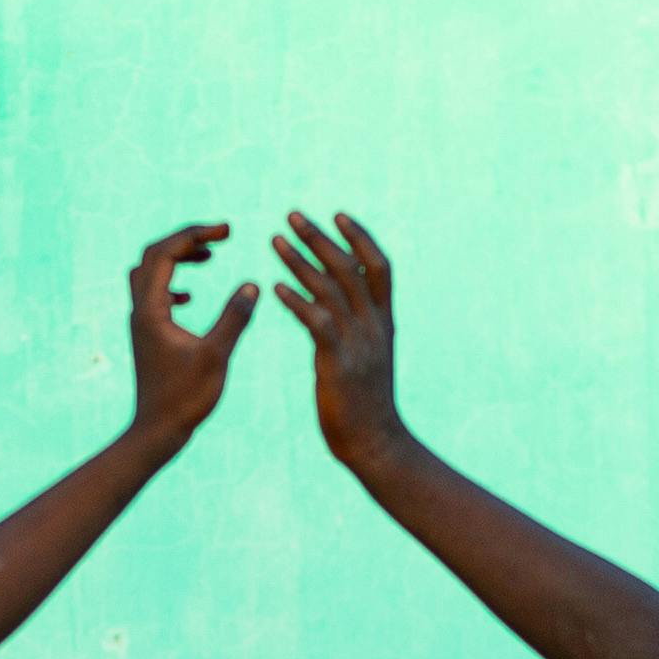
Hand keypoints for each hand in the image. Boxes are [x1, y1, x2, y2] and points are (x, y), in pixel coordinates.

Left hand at [121, 223, 254, 451]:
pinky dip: (172, 284)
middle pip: (153, 254)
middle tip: (220, 235)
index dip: (196, 234)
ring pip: (149, 273)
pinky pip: (152, 295)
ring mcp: (140, 323)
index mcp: (152, 310)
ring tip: (208, 257)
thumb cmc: (185, 399)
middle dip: (186, 239)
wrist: (157, 431)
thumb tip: (252, 284)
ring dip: (177, 258)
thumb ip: (234, 318)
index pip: (166, 253)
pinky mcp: (147, 335)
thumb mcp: (217, 356)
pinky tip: (190, 298)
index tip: (227, 230)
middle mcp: (140, 311)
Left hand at [267, 211, 403, 466]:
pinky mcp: (339, 363)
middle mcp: (375, 326)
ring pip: (331, 289)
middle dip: (320, 237)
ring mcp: (360, 343)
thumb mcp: (369, 358)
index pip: (379, 266)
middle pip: (350, 268)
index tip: (337, 214)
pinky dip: (296, 301)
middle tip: (291, 214)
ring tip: (274, 240)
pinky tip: (274, 288)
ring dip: (300, 261)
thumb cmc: (366, 404)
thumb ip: (358, 328)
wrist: (375, 443)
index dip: (360, 237)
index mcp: (384, 322)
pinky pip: (317, 322)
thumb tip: (338, 304)